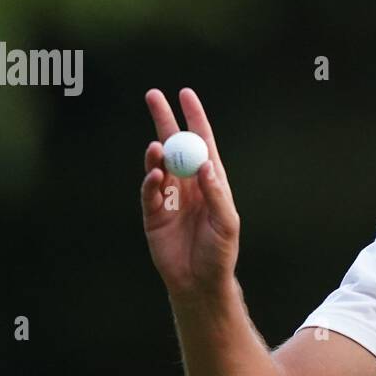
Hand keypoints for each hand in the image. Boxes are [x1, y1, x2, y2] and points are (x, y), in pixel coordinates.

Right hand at [141, 88, 240, 301]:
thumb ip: (216, 194)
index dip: (194, 117)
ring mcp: (169, 197)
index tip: (185, 93)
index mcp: (211, 181)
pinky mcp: (153, 214)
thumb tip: (206, 165)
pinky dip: (150, 180)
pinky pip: (149, 191)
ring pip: (159, 165)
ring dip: (157, 154)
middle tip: (153, 95)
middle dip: (164, 119)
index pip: (202, 142)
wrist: (199, 282)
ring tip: (158, 149)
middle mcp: (188, 184)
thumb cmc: (220, 253)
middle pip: (174, 145)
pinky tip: (155, 175)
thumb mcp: (226, 223)